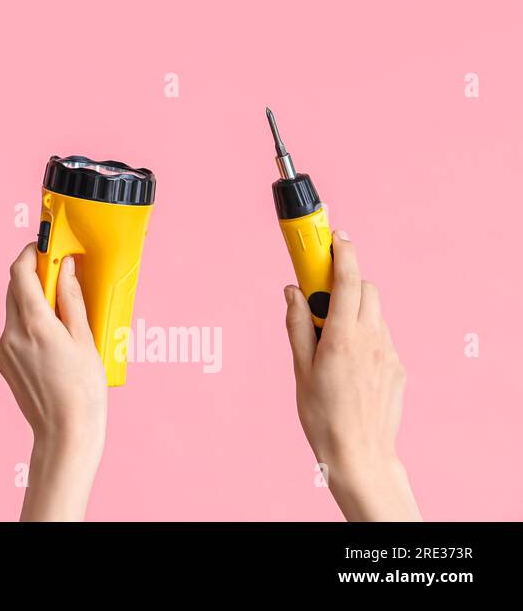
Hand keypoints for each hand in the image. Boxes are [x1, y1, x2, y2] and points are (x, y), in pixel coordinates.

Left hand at [0, 244, 106, 520]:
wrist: (65, 435)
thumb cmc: (83, 391)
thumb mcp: (85, 339)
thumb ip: (71, 299)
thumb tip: (66, 267)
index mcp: (33, 324)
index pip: (20, 272)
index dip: (31, 253)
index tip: (46, 246)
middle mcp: (11, 333)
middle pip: (14, 288)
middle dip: (35, 275)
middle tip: (61, 273)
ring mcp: (4, 349)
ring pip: (13, 309)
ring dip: (33, 300)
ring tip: (63, 311)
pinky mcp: (3, 362)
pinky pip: (14, 330)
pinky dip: (29, 322)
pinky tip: (53, 337)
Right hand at [285, 230, 419, 520]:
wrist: (360, 454)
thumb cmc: (322, 415)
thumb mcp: (300, 368)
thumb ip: (297, 324)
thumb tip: (292, 291)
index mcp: (343, 336)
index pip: (349, 278)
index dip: (342, 251)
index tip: (333, 235)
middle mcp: (372, 339)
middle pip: (366, 288)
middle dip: (346, 281)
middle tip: (320, 295)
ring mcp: (389, 353)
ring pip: (374, 313)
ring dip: (354, 310)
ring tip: (331, 338)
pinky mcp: (398, 367)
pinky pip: (381, 337)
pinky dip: (364, 334)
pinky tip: (347, 362)